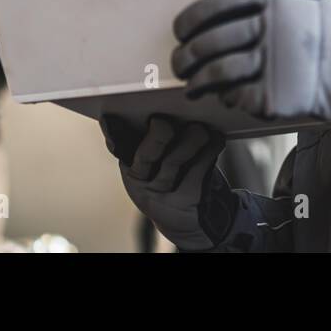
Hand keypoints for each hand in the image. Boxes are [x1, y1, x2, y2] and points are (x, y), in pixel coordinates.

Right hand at [100, 113, 235, 250]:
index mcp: (130, 167)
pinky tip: (216, 140)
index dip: (114, 130)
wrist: (189, 221)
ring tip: (201, 128)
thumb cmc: (176, 180)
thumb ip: (159, 140)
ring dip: (190, 140)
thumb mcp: (160, 163)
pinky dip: (209, 151)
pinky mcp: (182, 204)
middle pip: (146, 155)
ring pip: (173, 162)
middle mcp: (139, 183)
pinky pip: (196, 172)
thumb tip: (173, 109)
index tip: (119, 115)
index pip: (117, 145)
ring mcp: (159, 196)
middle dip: (158, 136)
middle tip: (167, 121)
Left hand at [171, 0, 330, 120]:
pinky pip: (235, 97)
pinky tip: (222, 94)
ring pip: (217, 73)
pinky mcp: (274, 98)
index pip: (218, 4)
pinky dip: (224, 97)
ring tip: (191, 83)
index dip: (191, 17)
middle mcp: (273, 31)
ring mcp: (274, 66)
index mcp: (275, 2)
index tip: (179, 29)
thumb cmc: (327, 30)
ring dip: (197, 80)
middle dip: (186, 54)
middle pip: (210, 42)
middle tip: (179, 61)